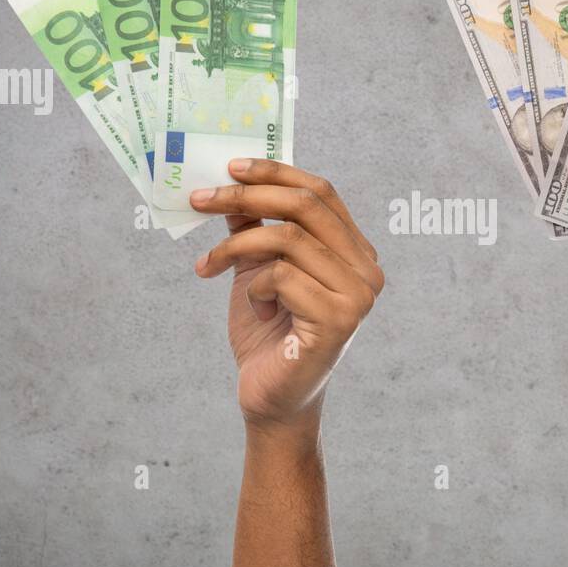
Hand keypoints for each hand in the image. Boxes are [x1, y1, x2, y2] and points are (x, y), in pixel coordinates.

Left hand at [189, 161, 383, 434]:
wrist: (270, 399)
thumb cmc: (268, 334)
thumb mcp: (256, 269)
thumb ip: (253, 227)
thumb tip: (230, 181)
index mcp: (355, 252)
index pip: (321, 193)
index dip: (276, 172)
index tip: (230, 167)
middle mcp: (367, 269)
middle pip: (306, 206)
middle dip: (247, 197)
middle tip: (201, 199)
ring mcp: (358, 295)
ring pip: (288, 239)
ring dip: (236, 249)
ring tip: (209, 267)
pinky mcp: (339, 319)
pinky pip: (282, 276)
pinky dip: (253, 288)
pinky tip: (257, 312)